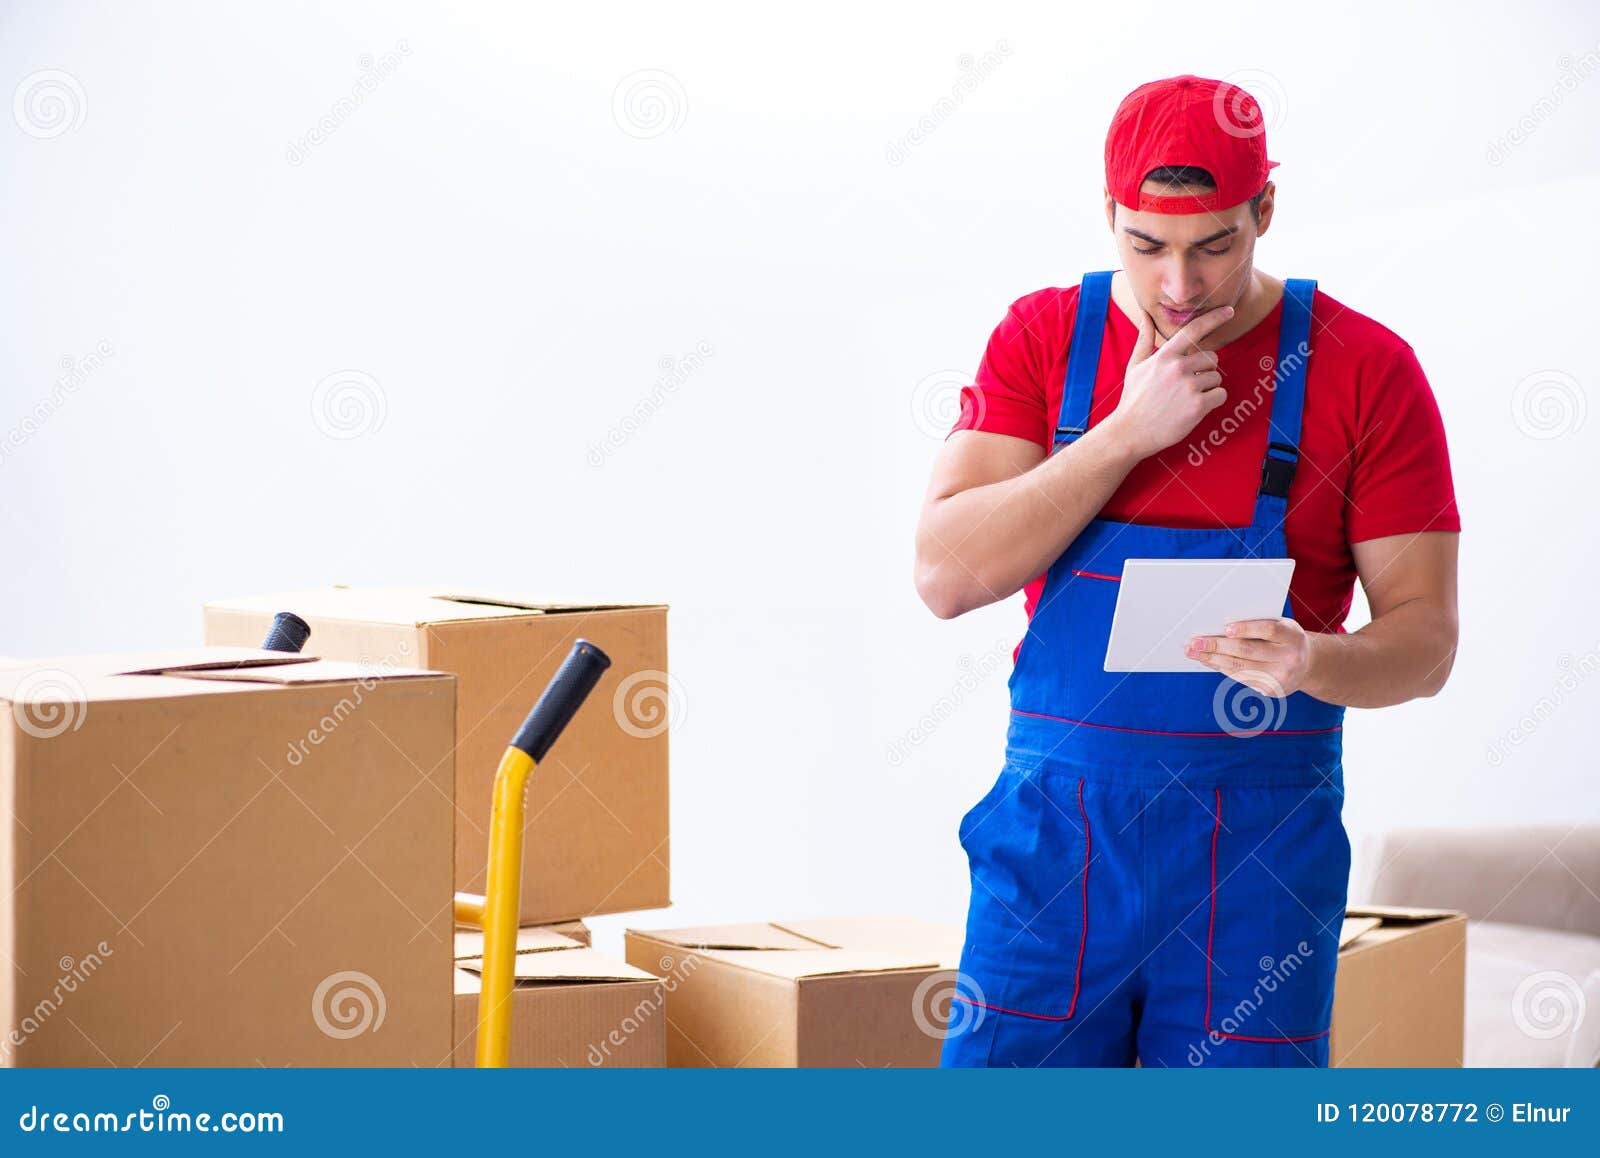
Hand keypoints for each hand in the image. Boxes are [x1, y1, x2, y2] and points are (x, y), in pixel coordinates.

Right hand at [1106, 304, 1232, 459]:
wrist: (1130, 432)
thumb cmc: (1133, 398)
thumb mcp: (1136, 366)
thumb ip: (1144, 339)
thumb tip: (1144, 314)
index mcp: (1164, 356)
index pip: (1194, 330)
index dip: (1214, 318)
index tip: (1229, 311)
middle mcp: (1178, 368)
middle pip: (1212, 358)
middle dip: (1204, 369)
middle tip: (1186, 384)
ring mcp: (1189, 387)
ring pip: (1216, 377)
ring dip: (1207, 387)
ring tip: (1186, 398)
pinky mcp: (1198, 406)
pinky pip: (1220, 395)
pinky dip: (1213, 401)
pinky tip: (1195, 407)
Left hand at [1187, 616, 1310, 696]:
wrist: (1308, 666)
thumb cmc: (1286, 639)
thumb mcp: (1283, 626)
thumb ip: (1260, 624)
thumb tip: (1220, 625)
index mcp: (1292, 637)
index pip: (1268, 630)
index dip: (1247, 629)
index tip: (1226, 628)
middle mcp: (1288, 658)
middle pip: (1248, 651)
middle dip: (1218, 646)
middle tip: (1195, 642)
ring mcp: (1280, 677)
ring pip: (1240, 668)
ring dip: (1212, 659)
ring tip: (1192, 652)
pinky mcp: (1270, 690)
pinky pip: (1240, 678)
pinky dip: (1220, 668)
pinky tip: (1207, 660)